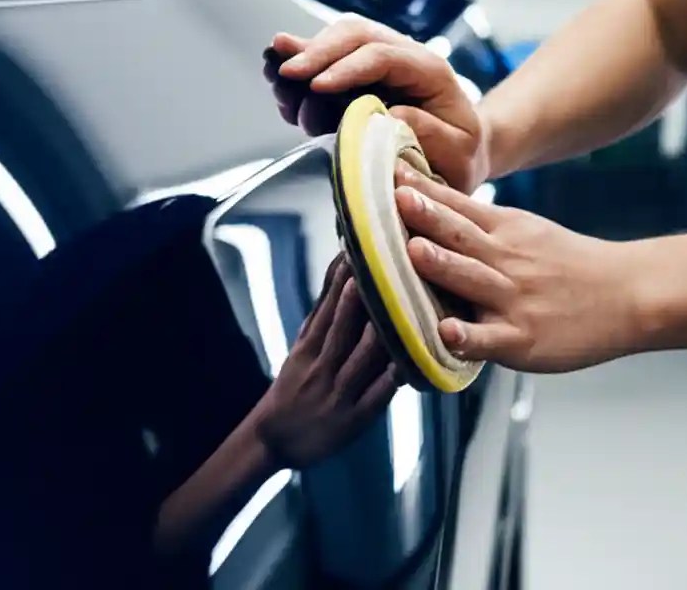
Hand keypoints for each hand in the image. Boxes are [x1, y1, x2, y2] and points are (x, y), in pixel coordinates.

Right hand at [253, 255, 399, 468]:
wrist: (276, 439)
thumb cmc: (296, 385)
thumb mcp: (301, 348)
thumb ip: (323, 315)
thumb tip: (341, 271)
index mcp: (308, 346)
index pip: (325, 306)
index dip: (340, 277)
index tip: (356, 248)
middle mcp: (321, 365)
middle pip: (341, 324)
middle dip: (359, 294)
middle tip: (380, 262)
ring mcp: (338, 392)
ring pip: (360, 356)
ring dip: (378, 330)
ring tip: (397, 304)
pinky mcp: (354, 418)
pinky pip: (377, 396)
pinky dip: (392, 379)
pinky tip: (410, 364)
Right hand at [265, 14, 488, 191]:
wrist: (461, 151)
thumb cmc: (460, 156)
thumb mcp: (458, 154)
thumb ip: (430, 134)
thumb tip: (390, 113)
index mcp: (429, 71)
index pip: (382, 56)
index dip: (347, 69)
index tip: (317, 87)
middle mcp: (403, 55)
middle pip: (355, 33)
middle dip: (318, 51)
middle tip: (287, 73)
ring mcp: (378, 60)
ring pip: (337, 38)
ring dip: (304, 55)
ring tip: (277, 74)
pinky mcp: (358, 72)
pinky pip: (326, 58)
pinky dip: (302, 66)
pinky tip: (279, 78)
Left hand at [393, 164, 644, 372]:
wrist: (628, 294)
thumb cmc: (563, 263)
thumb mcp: (521, 229)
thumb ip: (473, 221)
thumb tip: (417, 200)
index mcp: (502, 229)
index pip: (456, 204)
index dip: (422, 189)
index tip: (387, 171)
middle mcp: (505, 259)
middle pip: (460, 235)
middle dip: (426, 216)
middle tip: (394, 197)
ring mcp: (513, 299)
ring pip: (471, 280)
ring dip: (442, 265)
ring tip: (414, 252)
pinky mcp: (522, 339)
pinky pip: (490, 338)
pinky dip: (468, 336)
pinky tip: (447, 334)